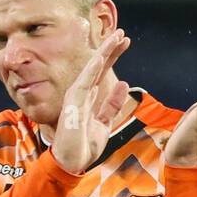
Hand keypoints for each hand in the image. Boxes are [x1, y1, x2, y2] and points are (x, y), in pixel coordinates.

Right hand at [51, 28, 131, 174]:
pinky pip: (84, 83)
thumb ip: (112, 104)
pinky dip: (92, 70)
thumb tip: (124, 84)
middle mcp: (81, 94)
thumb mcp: (104, 123)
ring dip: (104, 53)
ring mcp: (76, 97)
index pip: (102, 72)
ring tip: (116, 37)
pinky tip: (100, 57)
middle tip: (123, 33)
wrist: (71, 163)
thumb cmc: (84, 146)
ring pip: (92, 69)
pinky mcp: (73, 104)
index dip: (113, 56)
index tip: (125, 42)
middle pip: (98, 66)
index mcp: (89, 97)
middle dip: (110, 49)